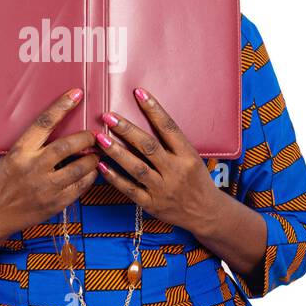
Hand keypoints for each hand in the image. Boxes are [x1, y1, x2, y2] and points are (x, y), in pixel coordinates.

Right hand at [0, 87, 99, 239]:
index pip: (43, 124)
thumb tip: (61, 126)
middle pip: (67, 146)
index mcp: (19, 152)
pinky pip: (81, 186)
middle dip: (86, 137)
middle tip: (94, 134)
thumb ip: (33, 145)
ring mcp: (45, 188)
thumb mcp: (11, 157)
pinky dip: (90, 176)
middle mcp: (32, 168)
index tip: (76, 94)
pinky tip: (90, 171)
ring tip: (95, 153)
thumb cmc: (3, 182)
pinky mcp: (55, 204)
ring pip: (80, 167)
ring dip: (93, 158)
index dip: (61, 107)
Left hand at [92, 87, 221, 235]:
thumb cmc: (197, 180)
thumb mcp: (192, 157)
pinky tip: (101, 165)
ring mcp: (163, 189)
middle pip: (149, 147)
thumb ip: (172, 143)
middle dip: (127, 130)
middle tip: (108, 116)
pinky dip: (114, 177)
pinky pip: (130, 189)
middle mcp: (175, 171)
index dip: (154, 109)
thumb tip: (147, 118)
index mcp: (187, 155)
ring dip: (116, 152)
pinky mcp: (152, 204)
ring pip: (136, 168)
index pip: (169, 128)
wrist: (205, 212)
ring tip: (100, 138)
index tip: (139, 93)